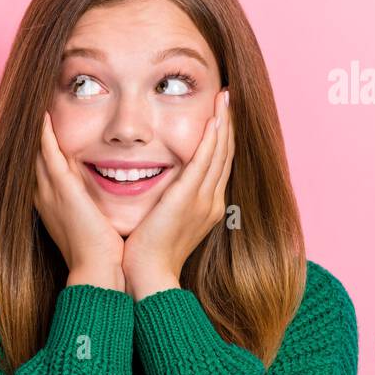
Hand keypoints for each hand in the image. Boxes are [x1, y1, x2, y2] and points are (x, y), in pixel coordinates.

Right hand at [34, 111, 125, 290]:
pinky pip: (48, 153)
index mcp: (50, 204)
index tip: (42, 128)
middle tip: (31, 109)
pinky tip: (44, 114)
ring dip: (36, 128)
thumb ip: (91, 208)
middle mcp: (43, 195)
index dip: (39, 146)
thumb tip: (101, 200)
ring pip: (36, 150)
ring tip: (36, 104)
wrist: (98, 272)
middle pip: (33, 155)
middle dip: (33, 133)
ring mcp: (49, 191)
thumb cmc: (101, 255)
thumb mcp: (92, 226)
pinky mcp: (61, 189)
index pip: (42, 167)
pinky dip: (45, 133)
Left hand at [122, 89, 233, 300]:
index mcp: (205, 207)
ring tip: (225, 98)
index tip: (220, 115)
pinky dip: (212, 139)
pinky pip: (206, 161)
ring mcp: (204, 200)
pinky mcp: (189, 199)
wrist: (148, 277)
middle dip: (228, 124)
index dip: (221, 139)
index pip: (217, 165)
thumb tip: (158, 192)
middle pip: (225, 154)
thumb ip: (166, 204)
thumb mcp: (162, 224)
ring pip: (220, 153)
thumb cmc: (147, 255)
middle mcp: (211, 201)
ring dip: (224, 123)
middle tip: (228, 97)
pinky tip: (215, 119)